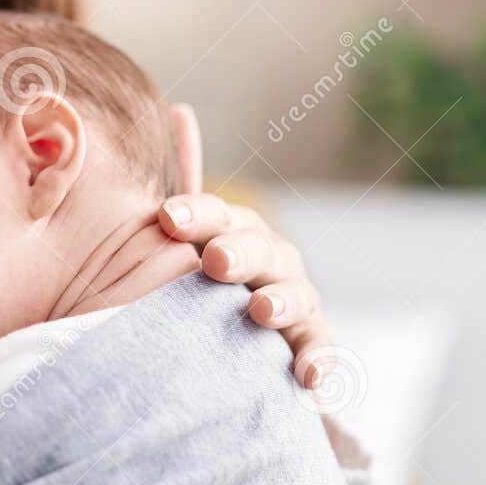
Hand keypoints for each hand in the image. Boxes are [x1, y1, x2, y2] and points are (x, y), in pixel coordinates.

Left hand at [159, 103, 333, 387]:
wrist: (208, 349)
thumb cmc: (187, 284)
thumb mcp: (179, 239)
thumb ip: (184, 184)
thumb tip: (181, 107)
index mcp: (232, 231)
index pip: (216, 216)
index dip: (196, 213)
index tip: (167, 217)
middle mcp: (269, 260)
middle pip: (260, 249)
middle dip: (239, 252)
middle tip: (213, 262)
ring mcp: (292, 301)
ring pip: (295, 294)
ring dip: (280, 301)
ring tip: (258, 310)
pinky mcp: (306, 345)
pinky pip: (318, 349)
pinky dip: (317, 360)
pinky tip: (307, 377)